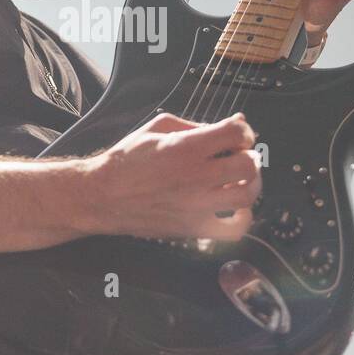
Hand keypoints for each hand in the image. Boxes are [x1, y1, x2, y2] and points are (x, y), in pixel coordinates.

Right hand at [86, 112, 261, 241]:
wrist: (102, 196)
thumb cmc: (126, 161)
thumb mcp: (156, 128)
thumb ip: (194, 125)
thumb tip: (227, 125)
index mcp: (185, 147)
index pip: (236, 133)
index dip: (243, 130)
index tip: (237, 134)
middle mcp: (195, 176)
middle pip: (248, 164)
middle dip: (249, 156)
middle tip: (239, 155)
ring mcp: (197, 204)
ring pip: (247, 195)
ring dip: (251, 183)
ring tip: (240, 178)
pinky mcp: (194, 227)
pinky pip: (234, 229)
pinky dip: (243, 218)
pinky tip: (235, 208)